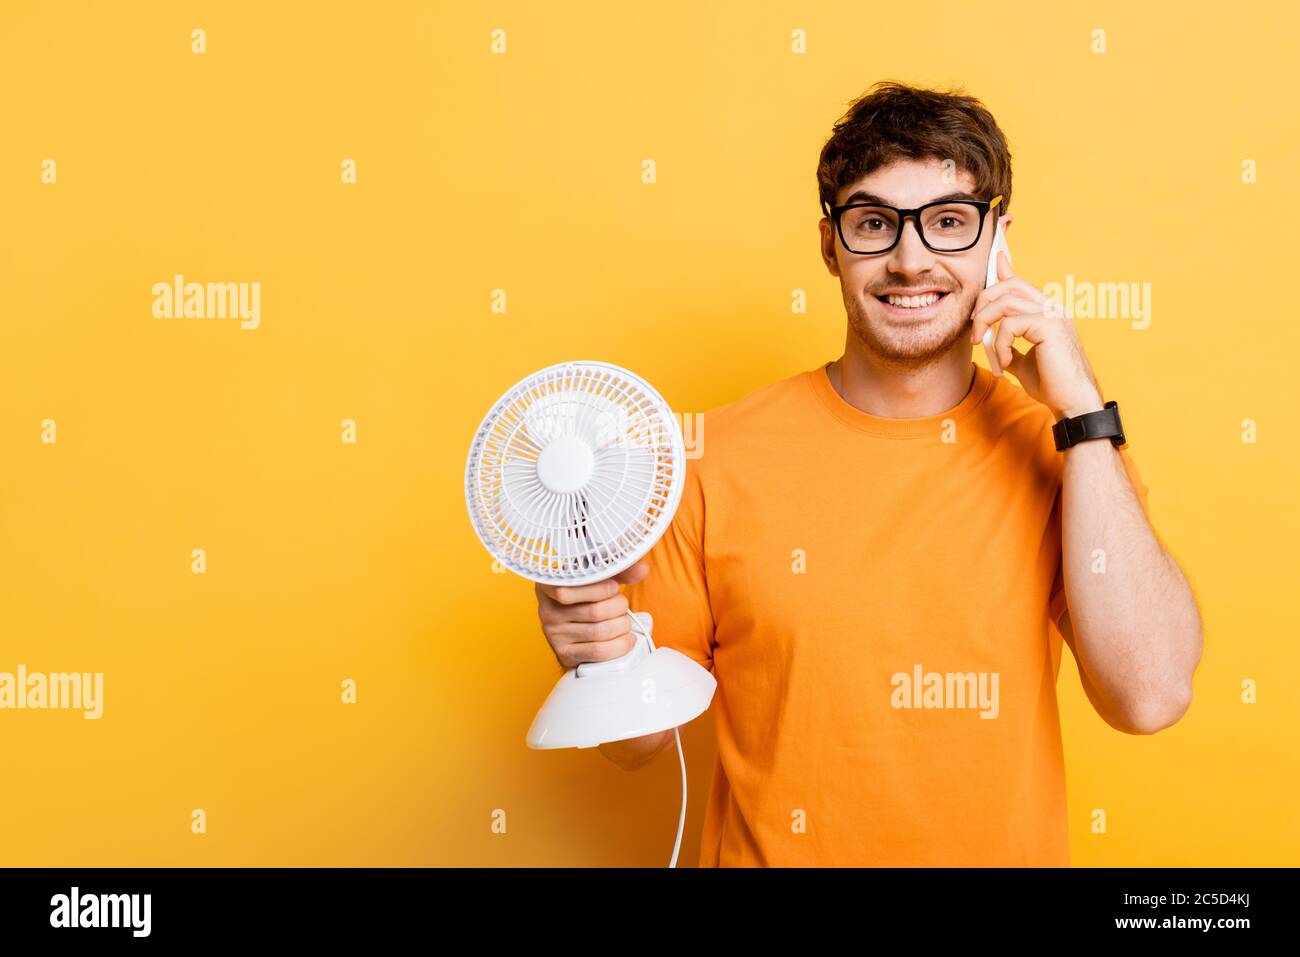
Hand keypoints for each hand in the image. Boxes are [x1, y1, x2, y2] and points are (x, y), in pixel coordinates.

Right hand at [534, 560, 649, 669]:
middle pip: (594, 611)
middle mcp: (546, 611)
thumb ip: (619, 570)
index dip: (600, 589)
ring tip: (623, 621)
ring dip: (622, 626)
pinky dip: (620, 645)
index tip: (614, 587)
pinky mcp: (566, 654)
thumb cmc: (587, 596)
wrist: (576, 625)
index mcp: (548, 586)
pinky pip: (599, 651)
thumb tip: (641, 569)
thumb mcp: (597, 577)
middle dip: (619, 607)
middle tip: (622, 605)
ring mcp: (554, 635)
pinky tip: (626, 638)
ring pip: (600, 631)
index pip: (568, 591)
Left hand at [968, 251, 1105, 417]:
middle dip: (983, 303)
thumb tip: (992, 343)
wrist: (1072, 402)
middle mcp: (1052, 308)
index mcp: (1047, 312)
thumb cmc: (1052, 384)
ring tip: (982, 345)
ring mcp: (1052, 314)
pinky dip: (1001, 343)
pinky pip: (1010, 324)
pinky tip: (1006, 362)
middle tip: (974, 329)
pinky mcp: (1049, 326)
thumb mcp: (1024, 362)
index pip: (1021, 283)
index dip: (1005, 269)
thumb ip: (1010, 346)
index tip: (995, 259)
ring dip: (985, 322)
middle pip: (1008, 286)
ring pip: (1005, 301)